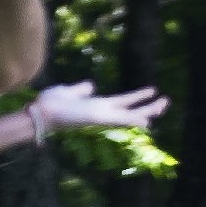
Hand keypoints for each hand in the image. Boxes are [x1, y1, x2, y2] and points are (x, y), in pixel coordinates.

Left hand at [31, 81, 165, 138]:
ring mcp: (100, 116)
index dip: (138, 98)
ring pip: (130, 115)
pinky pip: (119, 119)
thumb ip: (81, 90)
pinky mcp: (96, 118)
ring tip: (164, 103)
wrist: (39, 113)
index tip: (152, 93)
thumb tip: (91, 86)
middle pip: (131, 110)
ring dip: (148, 111)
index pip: (123, 103)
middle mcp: (102, 112)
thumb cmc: (50, 104)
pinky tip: (147, 121)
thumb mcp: (69, 92)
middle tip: (167, 101)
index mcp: (97, 106)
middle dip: (149, 107)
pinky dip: (134, 120)